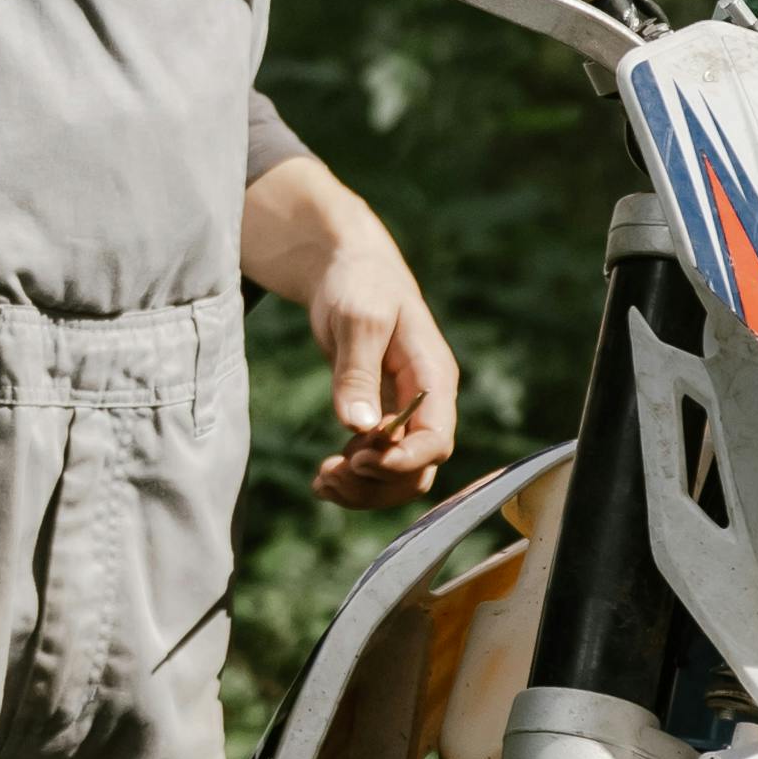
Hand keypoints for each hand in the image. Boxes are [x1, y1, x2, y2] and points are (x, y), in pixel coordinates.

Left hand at [305, 240, 462, 506]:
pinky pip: (376, 466)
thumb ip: (358, 372)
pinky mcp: (381, 420)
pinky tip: (321, 479)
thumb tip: (360, 426)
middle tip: (329, 472)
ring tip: (321, 480)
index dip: (404, 460)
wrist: (348, 269)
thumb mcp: (357, 319)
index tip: (360, 460)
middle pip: (419, 470)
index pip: (436, 438)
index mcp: (433, 377)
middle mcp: (427, 404)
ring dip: (362, 489)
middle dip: (377, 482)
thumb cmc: (359, 284)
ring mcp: (404, 415)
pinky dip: (352, 480)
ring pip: (397, 478)